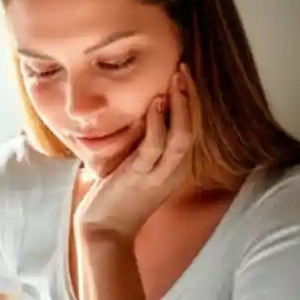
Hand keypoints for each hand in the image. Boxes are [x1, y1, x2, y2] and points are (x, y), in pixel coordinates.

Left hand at [75, 63, 197, 241]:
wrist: (104, 230)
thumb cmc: (119, 197)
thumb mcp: (140, 167)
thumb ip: (148, 144)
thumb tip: (149, 112)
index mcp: (176, 166)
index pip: (193, 127)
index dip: (193, 100)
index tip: (186, 74)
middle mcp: (174, 170)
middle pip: (194, 128)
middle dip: (191, 97)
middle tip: (184, 68)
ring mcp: (159, 176)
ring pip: (181, 137)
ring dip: (180, 106)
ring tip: (176, 79)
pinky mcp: (139, 178)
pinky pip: (153, 148)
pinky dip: (158, 124)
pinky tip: (156, 104)